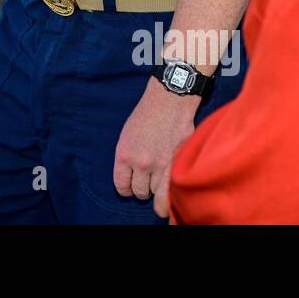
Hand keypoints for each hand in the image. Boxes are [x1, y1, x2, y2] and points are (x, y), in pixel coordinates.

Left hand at [113, 77, 197, 206]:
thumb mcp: (126, 136)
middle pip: (139, 192)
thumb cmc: (146, 116)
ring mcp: (161, 164)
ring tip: (158, 180)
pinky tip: (167, 195)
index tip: (129, 188)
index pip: (121, 185)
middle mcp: (141, 163)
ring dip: (156, 189)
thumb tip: (130, 177)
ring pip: (156, 192)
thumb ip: (128, 158)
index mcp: (124, 155)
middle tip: (145, 183)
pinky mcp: (177, 162)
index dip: (126, 189)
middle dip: (141, 190)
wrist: (168, 101)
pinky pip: (171, 190)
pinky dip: (168, 195)